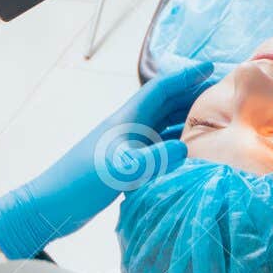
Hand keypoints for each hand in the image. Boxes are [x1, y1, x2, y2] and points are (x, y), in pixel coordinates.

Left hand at [0, 62, 212, 258]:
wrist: (51, 205)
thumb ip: (154, 159)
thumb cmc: (81, 182)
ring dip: (186, 119)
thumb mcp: (121, 170)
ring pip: (162, 124)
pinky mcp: (124, 163)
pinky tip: (187, 153)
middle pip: (165, 102)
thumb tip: (186, 149)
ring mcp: (125, 144)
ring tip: (213, 123)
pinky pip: (157, 145)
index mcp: (128, 119)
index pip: (162, 88)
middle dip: (192, 95)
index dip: (186, 76)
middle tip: (222, 96)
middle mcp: (128, 127)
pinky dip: (175, 143)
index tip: (210, 67)